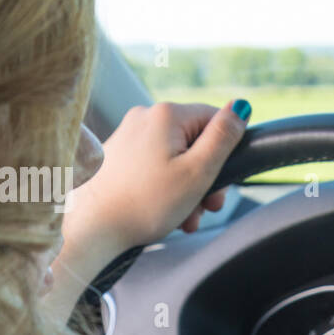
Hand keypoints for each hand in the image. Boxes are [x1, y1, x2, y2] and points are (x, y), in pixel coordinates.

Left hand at [65, 99, 248, 258]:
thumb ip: (224, 137)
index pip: (215, 120)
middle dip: (206, 178)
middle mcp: (144, 117)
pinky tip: (164, 212)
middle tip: (207, 207)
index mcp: (166, 115)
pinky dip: (165, 188)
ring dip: (188, 189)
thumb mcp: (198, 171)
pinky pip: (154, 166)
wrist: (92, 227)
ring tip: (183, 217)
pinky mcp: (117, 154)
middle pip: (195, 142)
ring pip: (175, 158)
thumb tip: (241, 107)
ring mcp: (127, 135)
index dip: (226, 153)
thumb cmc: (144, 203)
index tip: (222, 184)